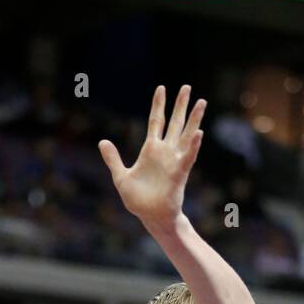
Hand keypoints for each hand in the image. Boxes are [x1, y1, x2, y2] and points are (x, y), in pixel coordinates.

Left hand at [99, 84, 205, 233]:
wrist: (150, 216)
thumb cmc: (138, 200)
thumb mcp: (121, 177)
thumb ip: (113, 159)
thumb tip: (102, 141)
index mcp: (151, 150)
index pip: (155, 121)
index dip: (158, 105)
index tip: (161, 88)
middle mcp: (165, 152)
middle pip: (174, 123)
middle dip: (180, 105)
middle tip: (187, 87)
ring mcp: (174, 161)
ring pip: (186, 135)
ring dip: (194, 119)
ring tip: (201, 102)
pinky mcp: (179, 173)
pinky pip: (188, 157)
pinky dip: (193, 146)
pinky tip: (199, 134)